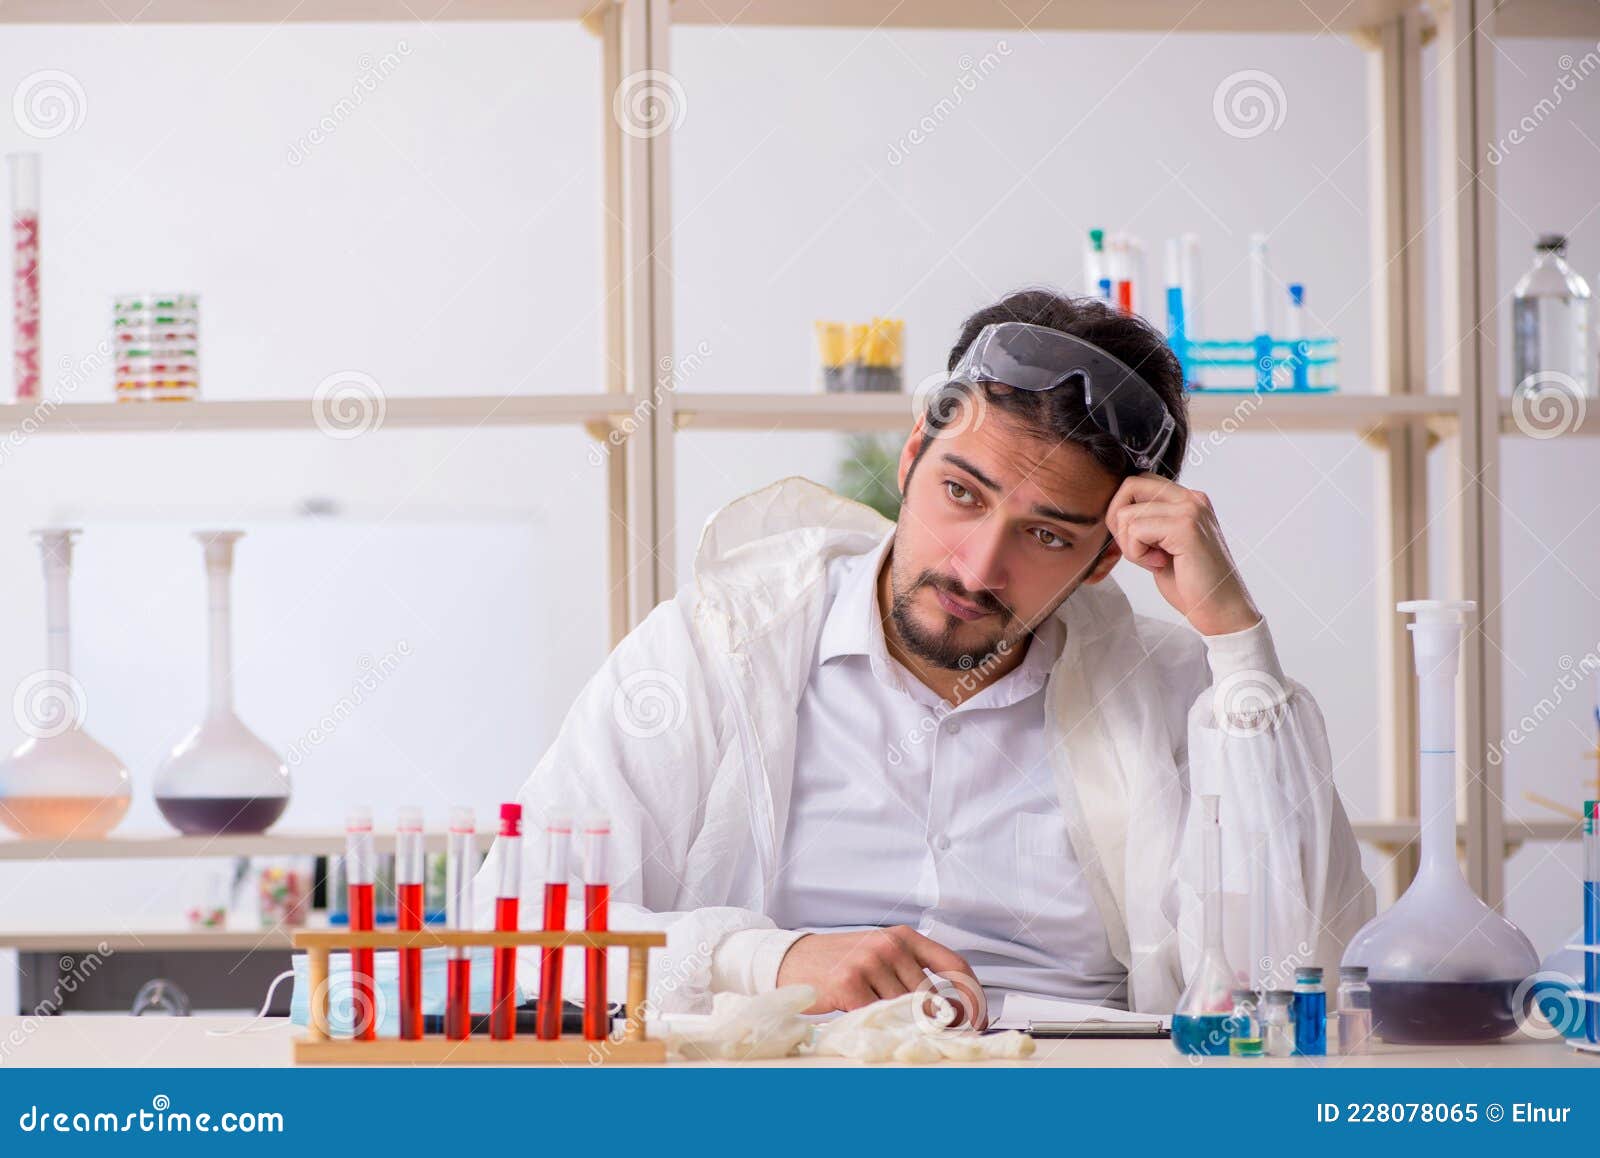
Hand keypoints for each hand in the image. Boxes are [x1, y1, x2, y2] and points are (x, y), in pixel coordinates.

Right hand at [776, 926, 985, 1026]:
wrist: (792, 959)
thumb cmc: (840, 961)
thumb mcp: (881, 955)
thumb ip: (913, 975)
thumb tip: (951, 1012)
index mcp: (904, 936)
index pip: (956, 966)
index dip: (973, 998)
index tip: (977, 1022)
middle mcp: (891, 945)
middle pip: (933, 997)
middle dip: (936, 1024)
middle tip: (933, 1040)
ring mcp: (870, 962)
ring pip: (906, 1010)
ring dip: (900, 1025)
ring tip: (882, 1022)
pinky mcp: (849, 982)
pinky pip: (879, 1017)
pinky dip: (878, 1027)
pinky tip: (866, 1021)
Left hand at [1104, 474, 1260, 636]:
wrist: (1220, 610)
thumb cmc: (1191, 583)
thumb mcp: (1162, 544)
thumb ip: (1146, 522)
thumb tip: (1113, 511)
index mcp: (1187, 499)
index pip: (1138, 482)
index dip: (1124, 511)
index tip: (1136, 541)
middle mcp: (1191, 497)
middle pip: (1129, 486)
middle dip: (1118, 522)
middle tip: (1138, 550)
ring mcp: (1190, 509)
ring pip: (1126, 513)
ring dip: (1130, 545)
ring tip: (1155, 560)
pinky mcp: (1185, 526)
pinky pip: (1135, 531)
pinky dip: (1137, 554)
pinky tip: (1160, 564)